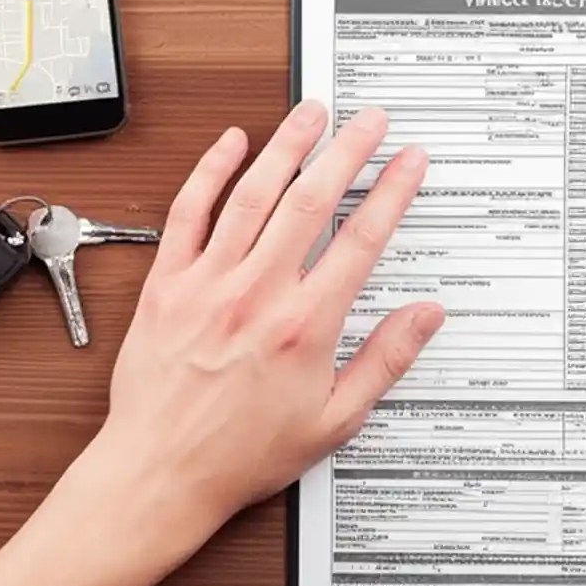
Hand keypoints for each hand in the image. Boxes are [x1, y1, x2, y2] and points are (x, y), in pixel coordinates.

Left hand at [105, 101, 441, 518]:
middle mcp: (257, 293)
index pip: (361, 240)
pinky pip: (188, 213)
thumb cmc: (242, 453)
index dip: (392, 192)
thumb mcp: (334, 419)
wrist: (161, 471)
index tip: (408, 163)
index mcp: (304, 326)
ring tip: (311, 114)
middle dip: (347, 152)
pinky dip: (210, 172)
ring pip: (253, 195)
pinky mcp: (167, 284)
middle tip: (368, 121)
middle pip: (311, 202)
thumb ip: (385, 360)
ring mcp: (208, 283)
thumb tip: (424, 317)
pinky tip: (231, 144)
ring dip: (286, 147)